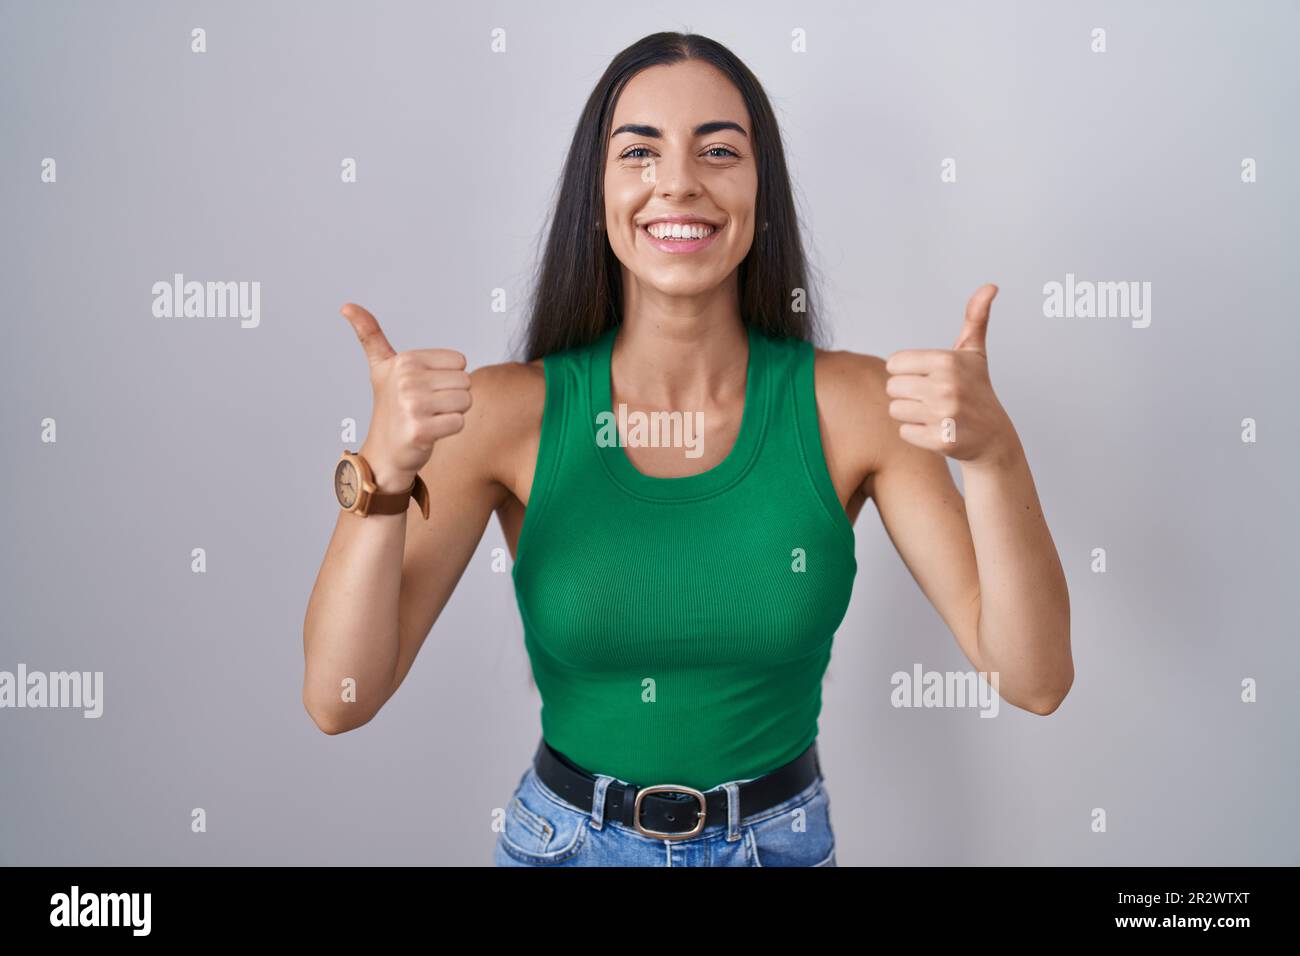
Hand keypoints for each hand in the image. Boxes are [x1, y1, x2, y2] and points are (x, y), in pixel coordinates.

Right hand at [340, 303, 470, 490]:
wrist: (384, 452)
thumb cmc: (390, 407)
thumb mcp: (381, 367)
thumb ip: (370, 335)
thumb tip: (346, 305)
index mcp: (406, 360)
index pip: (460, 362)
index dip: (448, 378)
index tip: (425, 389)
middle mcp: (408, 379)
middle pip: (465, 382)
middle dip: (452, 397)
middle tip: (428, 407)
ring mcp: (413, 405)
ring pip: (465, 402)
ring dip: (453, 413)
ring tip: (430, 418)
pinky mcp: (420, 429)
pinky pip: (459, 422)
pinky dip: (450, 430)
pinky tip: (430, 432)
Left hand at [884, 284, 1016, 465]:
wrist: (994, 436)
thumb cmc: (977, 390)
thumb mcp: (974, 353)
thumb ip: (975, 318)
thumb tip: (990, 286)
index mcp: (947, 361)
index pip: (893, 364)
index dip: (906, 372)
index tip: (926, 377)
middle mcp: (946, 386)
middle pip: (891, 388)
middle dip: (907, 394)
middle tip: (931, 398)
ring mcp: (944, 415)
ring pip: (895, 411)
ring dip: (910, 414)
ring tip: (934, 413)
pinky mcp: (941, 441)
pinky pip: (905, 433)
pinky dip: (916, 434)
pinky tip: (936, 430)